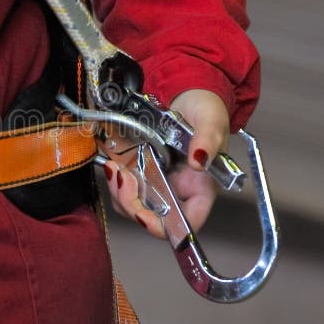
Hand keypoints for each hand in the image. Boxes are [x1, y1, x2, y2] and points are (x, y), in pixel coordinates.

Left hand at [103, 89, 229, 238]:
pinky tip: (112, 165)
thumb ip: (207, 140)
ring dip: (119, 193)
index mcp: (201, 187)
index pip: (188, 222)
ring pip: (134, 207)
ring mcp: (158, 184)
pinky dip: (115, 182)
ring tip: (115, 169)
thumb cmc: (206, 111)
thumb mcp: (211, 120)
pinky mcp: (141, 173)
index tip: (143, 215)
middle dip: (131, 205)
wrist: (187, 96)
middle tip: (122, 178)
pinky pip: (124, 189)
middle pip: (154, 219)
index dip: (165, 227)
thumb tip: (199, 161)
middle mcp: (179, 192)